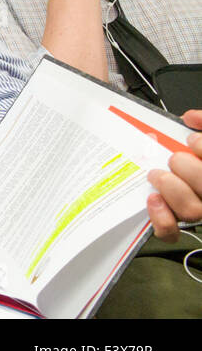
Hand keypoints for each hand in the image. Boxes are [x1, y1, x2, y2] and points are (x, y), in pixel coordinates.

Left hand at [145, 110, 201, 240]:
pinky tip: (152, 199)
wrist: (179, 178)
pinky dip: (161, 217)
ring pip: (191, 211)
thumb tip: (191, 117)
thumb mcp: (199, 143)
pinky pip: (171, 232)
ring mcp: (199, 214)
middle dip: (186, 168)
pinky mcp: (179, 228)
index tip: (191, 139)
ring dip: (170, 188)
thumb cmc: (190, 162)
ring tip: (156, 175)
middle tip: (173, 159)